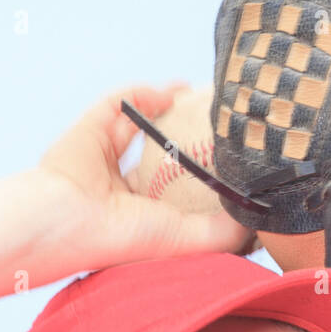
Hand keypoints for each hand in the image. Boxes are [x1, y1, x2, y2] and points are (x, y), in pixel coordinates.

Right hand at [35, 81, 257, 272]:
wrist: (69, 219)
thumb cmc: (123, 238)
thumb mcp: (186, 240)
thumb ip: (223, 233)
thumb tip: (261, 220)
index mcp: (142, 213)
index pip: (180, 190)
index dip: (208, 175)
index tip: (237, 162)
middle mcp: (123, 184)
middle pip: (166, 152)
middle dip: (195, 138)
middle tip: (227, 125)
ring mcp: (106, 153)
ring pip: (147, 122)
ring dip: (177, 108)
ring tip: (207, 98)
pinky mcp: (93, 125)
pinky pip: (124, 100)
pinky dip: (149, 93)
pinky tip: (176, 91)